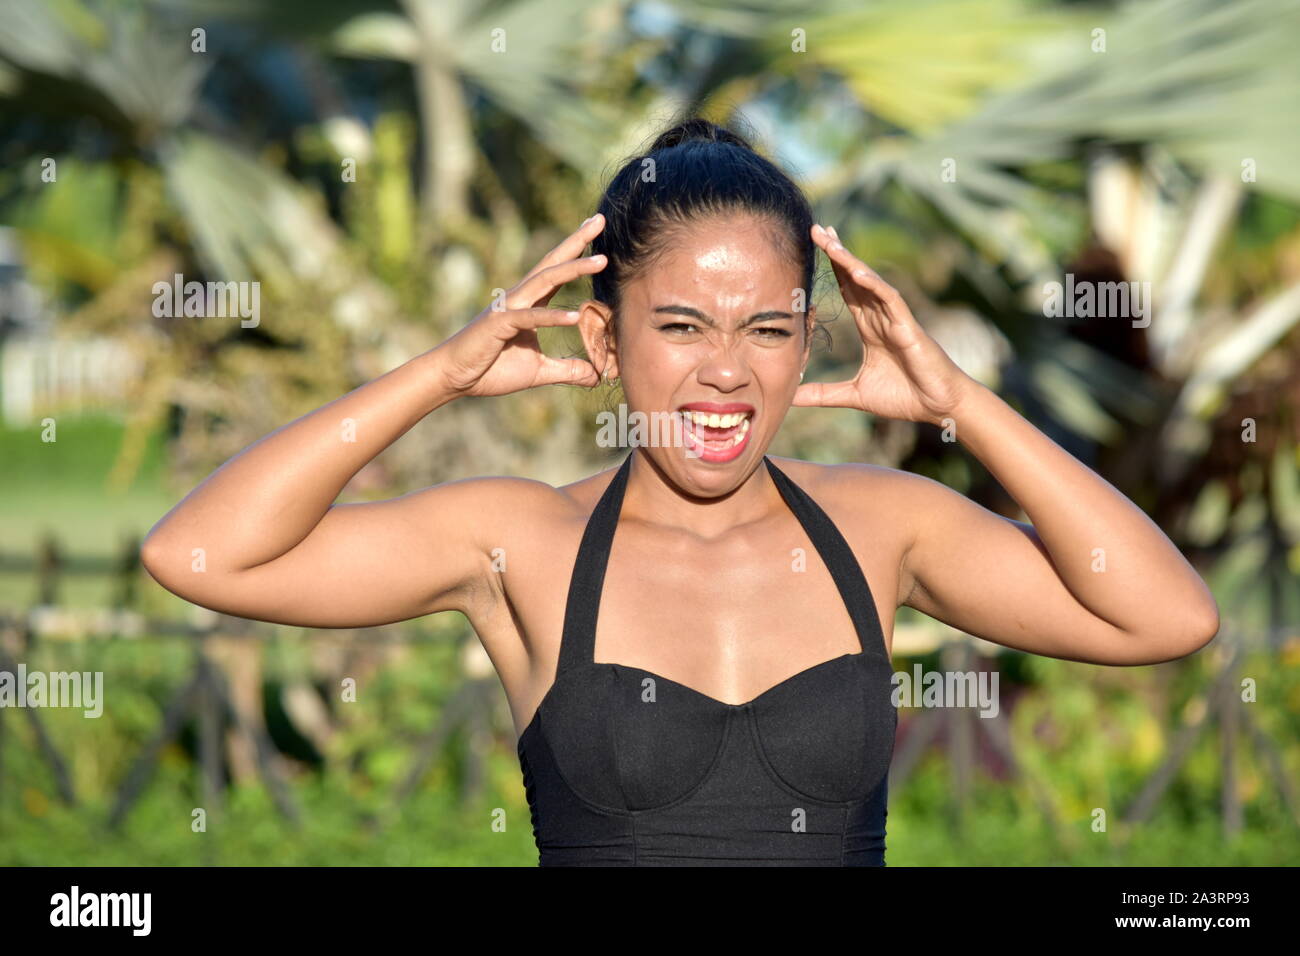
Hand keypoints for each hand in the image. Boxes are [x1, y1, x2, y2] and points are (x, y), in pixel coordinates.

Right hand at [434, 214, 606, 396]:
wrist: (454, 376)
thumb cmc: (491, 370)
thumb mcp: (539, 372)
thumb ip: (568, 371)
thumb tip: (596, 377)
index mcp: (530, 304)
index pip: (558, 273)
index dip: (577, 252)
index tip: (597, 230)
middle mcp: (520, 298)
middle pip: (553, 264)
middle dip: (577, 241)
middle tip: (600, 219)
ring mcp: (509, 308)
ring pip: (545, 281)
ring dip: (573, 269)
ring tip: (601, 260)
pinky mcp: (499, 324)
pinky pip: (530, 317)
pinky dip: (553, 318)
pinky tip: (575, 317)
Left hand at [795, 223, 972, 424]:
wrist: (938, 407)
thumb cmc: (904, 397)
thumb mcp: (855, 395)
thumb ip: (823, 394)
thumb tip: (791, 397)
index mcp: (870, 327)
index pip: (848, 290)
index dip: (833, 269)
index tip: (813, 248)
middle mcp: (881, 317)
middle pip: (856, 277)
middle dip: (837, 253)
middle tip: (816, 228)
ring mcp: (896, 319)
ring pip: (870, 282)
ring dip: (850, 260)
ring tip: (830, 240)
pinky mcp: (909, 327)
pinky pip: (890, 299)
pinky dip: (874, 284)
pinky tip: (857, 270)